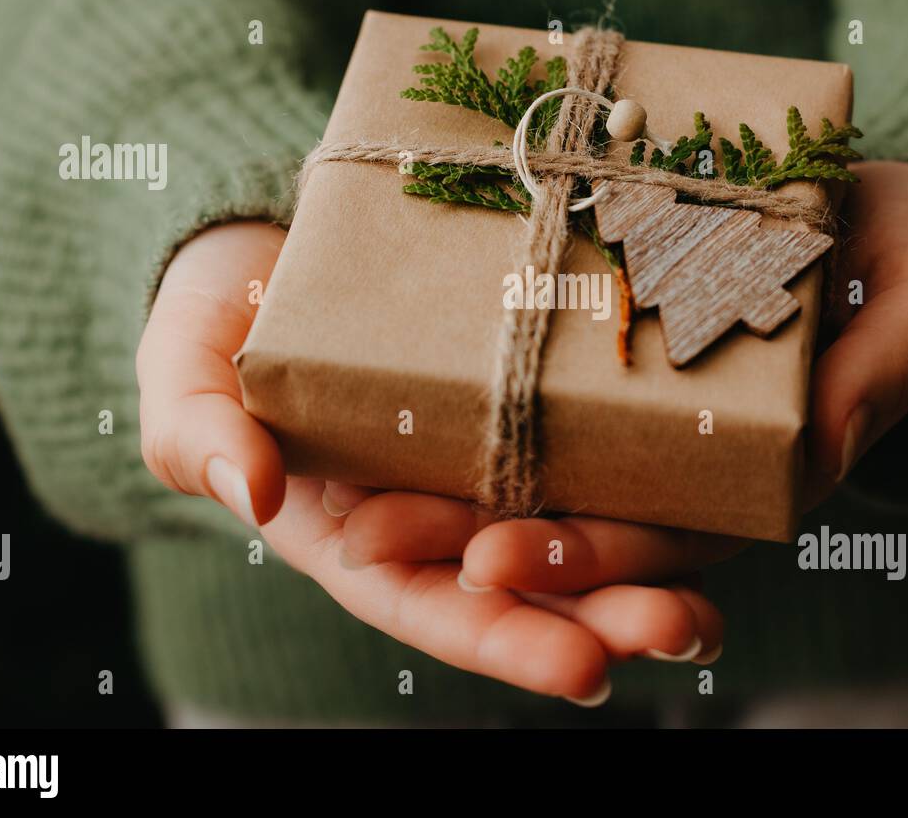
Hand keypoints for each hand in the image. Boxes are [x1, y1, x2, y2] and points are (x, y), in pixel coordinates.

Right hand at [136, 222, 723, 704]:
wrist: (274, 241)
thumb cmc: (219, 316)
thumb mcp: (185, 372)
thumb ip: (201, 437)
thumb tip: (256, 495)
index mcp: (360, 527)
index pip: (434, 601)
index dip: (504, 637)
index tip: (579, 666)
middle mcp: (440, 508)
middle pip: (527, 583)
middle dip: (604, 615)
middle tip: (681, 630)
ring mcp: (493, 455)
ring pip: (576, 529)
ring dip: (647, 568)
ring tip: (713, 601)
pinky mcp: (537, 395)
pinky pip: (600, 445)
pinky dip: (657, 477)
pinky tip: (723, 490)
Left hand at [343, 160, 907, 590]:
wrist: (870, 192)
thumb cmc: (907, 250)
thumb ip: (893, 371)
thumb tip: (823, 444)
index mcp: (754, 465)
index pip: (665, 533)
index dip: (584, 557)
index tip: (495, 563)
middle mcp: (680, 449)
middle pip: (574, 511)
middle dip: (475, 537)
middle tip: (377, 539)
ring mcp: (633, 400)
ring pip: (534, 462)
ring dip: (442, 490)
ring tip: (351, 504)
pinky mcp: (594, 339)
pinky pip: (519, 381)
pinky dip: (448, 400)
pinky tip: (369, 405)